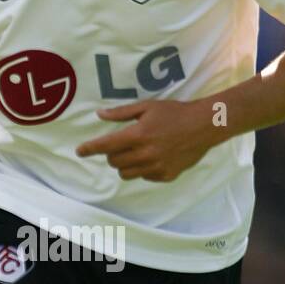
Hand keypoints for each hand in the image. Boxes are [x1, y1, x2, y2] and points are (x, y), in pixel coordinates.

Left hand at [75, 99, 214, 181]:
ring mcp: (156, 167)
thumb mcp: (147, 107)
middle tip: (120, 145)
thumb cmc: (175, 112)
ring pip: (126, 174)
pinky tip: (153, 157)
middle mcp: (145, 153)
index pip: (106, 145)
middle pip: (114, 162)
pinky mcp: (165, 175)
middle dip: (112, 154)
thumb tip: (99, 114)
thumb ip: (122, 113)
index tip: (80, 151)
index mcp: (138, 134)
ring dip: (124, 164)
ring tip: (135, 153)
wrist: (204, 126)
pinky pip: (144, 177)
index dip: (90, 149)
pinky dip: (143, 169)